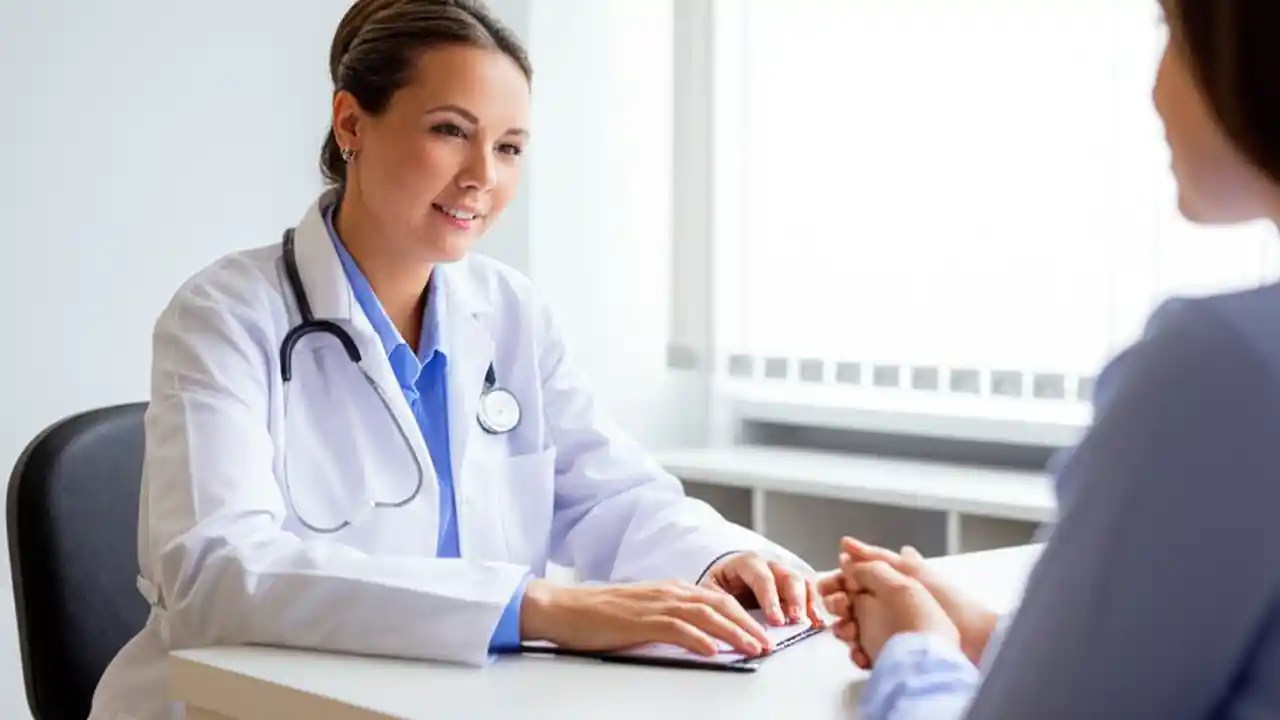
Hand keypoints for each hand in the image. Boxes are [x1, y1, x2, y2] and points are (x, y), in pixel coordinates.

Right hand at [520, 578, 773, 656]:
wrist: (565, 608)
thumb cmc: (601, 614)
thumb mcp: (644, 613)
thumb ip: (672, 620)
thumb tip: (701, 640)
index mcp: (671, 589)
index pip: (718, 600)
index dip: (744, 616)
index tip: (763, 634)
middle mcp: (669, 591)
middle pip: (719, 605)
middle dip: (748, 625)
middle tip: (769, 645)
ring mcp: (655, 604)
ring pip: (705, 615)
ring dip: (733, 632)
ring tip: (753, 648)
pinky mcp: (641, 620)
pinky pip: (677, 628)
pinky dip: (699, 638)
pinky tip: (713, 650)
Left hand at [700, 551, 824, 627]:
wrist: (724, 577)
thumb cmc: (718, 586)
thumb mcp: (711, 592)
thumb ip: (720, 605)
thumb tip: (730, 630)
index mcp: (746, 562)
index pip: (761, 577)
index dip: (771, 599)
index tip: (776, 620)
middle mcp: (769, 563)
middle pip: (788, 576)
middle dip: (794, 599)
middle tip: (796, 620)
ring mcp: (784, 570)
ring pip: (802, 581)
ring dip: (808, 602)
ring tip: (811, 623)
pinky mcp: (793, 583)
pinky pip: (809, 590)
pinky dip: (814, 605)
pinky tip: (817, 622)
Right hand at [819, 537, 998, 663]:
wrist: (975, 641)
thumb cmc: (951, 604)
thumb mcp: (909, 573)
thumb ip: (875, 560)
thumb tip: (846, 548)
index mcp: (896, 580)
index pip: (858, 576)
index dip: (838, 580)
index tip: (823, 584)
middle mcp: (892, 604)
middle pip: (853, 602)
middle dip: (839, 605)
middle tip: (836, 607)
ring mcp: (892, 630)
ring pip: (856, 628)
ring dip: (846, 629)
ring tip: (848, 631)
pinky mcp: (894, 653)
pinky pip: (867, 652)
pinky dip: (859, 652)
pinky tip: (859, 652)